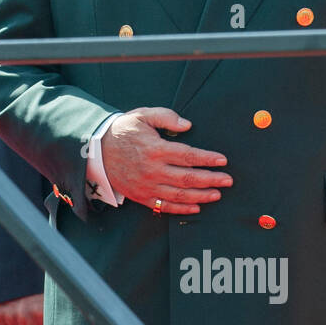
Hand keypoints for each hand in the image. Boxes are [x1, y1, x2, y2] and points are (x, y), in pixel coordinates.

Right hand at [100, 107, 230, 213]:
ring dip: (201, 196)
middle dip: (211, 179)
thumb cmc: (123, 131)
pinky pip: (164, 206)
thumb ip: (166, 117)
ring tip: (217, 194)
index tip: (222, 160)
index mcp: (155, 149)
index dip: (207, 159)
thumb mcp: (142, 115)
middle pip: (188, 178)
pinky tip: (196, 207)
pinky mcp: (141, 196)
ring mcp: (147, 186)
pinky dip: (181, 209)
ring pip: (179, 195)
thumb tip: (187, 125)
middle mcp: (152, 170)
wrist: (97, 151)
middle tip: (228, 180)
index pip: (188, 156)